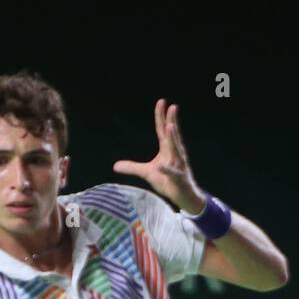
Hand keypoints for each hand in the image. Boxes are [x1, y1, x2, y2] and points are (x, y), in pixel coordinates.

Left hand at [112, 98, 205, 213]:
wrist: (183, 196)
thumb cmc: (167, 182)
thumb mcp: (147, 173)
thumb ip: (132, 167)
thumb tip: (115, 166)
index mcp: (167, 150)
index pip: (163, 130)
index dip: (161, 116)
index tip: (162, 102)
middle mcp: (174, 154)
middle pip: (171, 135)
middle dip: (171, 121)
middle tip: (172, 106)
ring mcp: (177, 165)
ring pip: (175, 150)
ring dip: (173, 138)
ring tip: (170, 126)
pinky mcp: (178, 178)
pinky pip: (172, 173)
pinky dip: (167, 170)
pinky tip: (161, 166)